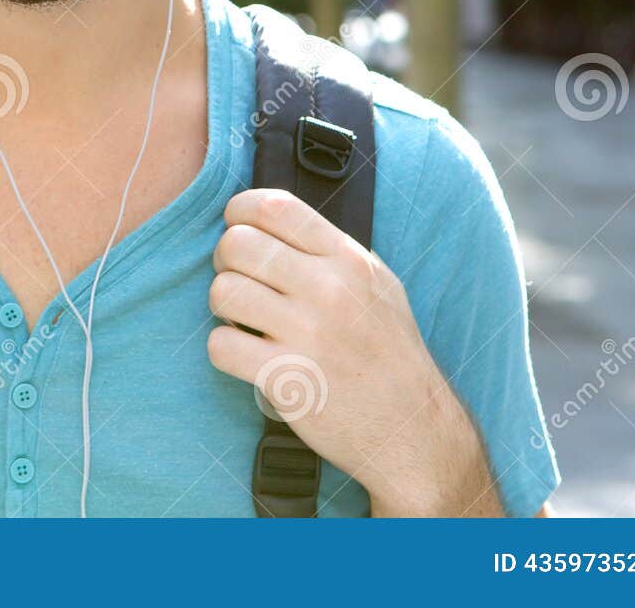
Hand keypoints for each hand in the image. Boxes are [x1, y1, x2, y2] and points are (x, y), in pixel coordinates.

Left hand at [207, 186, 499, 515]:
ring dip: (222, 305)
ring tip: (242, 319)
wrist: (414, 429)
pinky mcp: (285, 378)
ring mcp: (306, 334)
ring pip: (222, 291)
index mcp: (348, 260)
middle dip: (226, 261)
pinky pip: (220, 345)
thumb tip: (271, 221)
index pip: (275, 206)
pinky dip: (224, 349)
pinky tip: (246, 354)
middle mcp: (328, 289)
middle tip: (239, 281)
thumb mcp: (378, 284)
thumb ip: (329, 250)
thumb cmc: (391, 354)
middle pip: (237, 244)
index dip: (241, 210)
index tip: (238, 227)